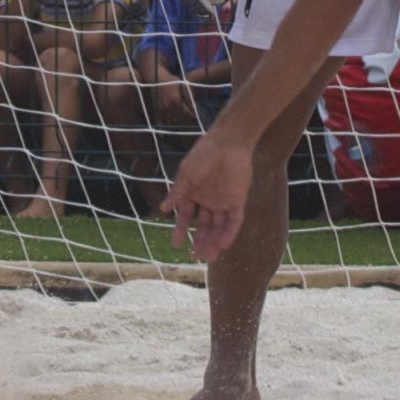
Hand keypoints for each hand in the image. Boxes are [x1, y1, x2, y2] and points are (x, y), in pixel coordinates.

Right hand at [160, 132, 253, 261]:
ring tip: (209, 256)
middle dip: (200, 241)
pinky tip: (223, 245)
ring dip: (214, 242)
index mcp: (192, 194)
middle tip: (196, 256)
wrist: (228, 143)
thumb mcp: (186, 174)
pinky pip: (234, 221)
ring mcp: (223, 202)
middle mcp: (207, 201)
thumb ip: (177, 192)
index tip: (177, 244)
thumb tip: (162, 208)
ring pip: (218, 227)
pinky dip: (229, 233)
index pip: (186, 217)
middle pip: (204, 226)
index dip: (182, 231)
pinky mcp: (238, 201)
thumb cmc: (203, 155)